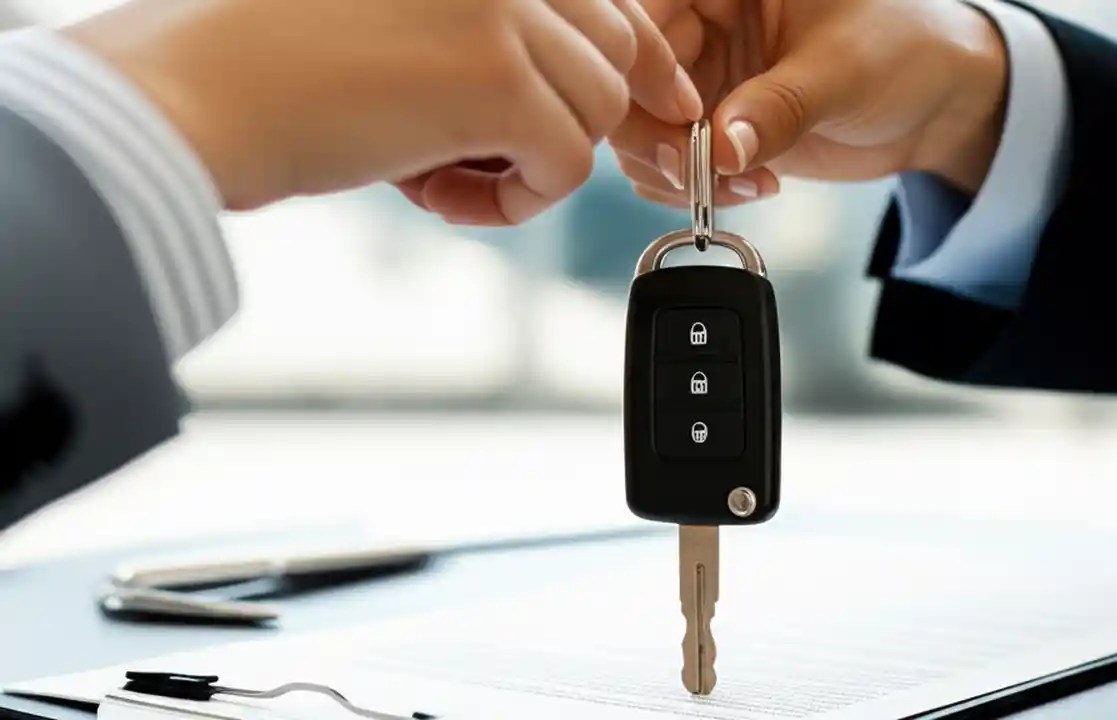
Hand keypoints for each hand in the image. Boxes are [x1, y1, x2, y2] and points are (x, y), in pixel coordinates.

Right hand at [64, 0, 701, 223]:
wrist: (194, 96)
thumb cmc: (272, 68)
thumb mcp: (398, 24)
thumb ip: (485, 37)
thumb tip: (562, 91)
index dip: (638, 54)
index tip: (662, 100)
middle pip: (613, 52)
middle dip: (574, 119)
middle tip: (506, 159)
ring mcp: (502, 8)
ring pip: (594, 112)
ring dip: (530, 164)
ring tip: (438, 175)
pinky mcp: (496, 77)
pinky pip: (569, 164)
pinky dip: (516, 200)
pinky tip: (438, 195)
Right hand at [611, 0, 1008, 207]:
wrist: (935, 102)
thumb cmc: (905, 49)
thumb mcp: (842, 70)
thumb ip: (777, 108)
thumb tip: (720, 149)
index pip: (646, 20)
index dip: (648, 73)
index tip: (690, 117)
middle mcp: (702, 24)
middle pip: (631, 83)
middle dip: (657, 139)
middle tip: (701, 173)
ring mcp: (702, 79)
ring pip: (642, 131)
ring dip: (676, 173)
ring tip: (743, 182)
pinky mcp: (713, 126)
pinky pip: (670, 163)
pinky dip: (694, 188)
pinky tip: (748, 185)